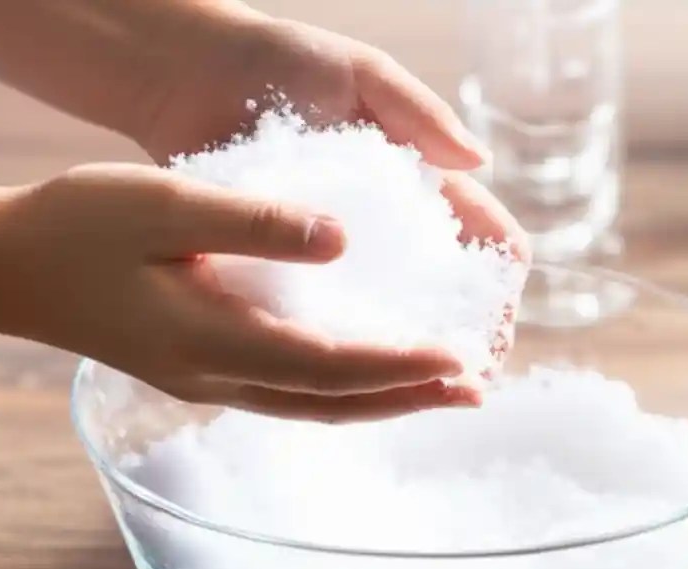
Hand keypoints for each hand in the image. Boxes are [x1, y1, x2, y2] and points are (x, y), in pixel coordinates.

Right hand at [0, 163, 480, 422]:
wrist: (2, 267)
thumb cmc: (76, 225)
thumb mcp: (166, 202)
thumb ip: (257, 222)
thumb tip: (343, 240)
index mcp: (212, 338)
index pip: (331, 365)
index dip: (401, 366)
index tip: (462, 362)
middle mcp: (215, 376)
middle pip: (333, 402)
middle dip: (408, 398)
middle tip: (477, 390)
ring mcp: (203, 381)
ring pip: (312, 405)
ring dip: (380, 401)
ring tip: (440, 391)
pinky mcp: (195, 371)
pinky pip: (288, 392)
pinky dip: (339, 389)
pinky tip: (364, 372)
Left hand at [127, 5, 529, 353]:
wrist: (186, 72)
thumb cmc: (280, 57)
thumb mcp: (359, 73)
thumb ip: (418, 111)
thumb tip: (482, 159)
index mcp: (420, 176)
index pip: (483, 236)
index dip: (501, 285)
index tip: (498, 328)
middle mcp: (387, 220)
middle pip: (448, 288)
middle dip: (468, 332)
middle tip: (470, 377)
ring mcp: (338, 245)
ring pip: (391, 311)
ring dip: (413, 350)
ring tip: (422, 392)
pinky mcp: (288, 261)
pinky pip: (326, 311)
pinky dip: (347, 342)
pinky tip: (351, 377)